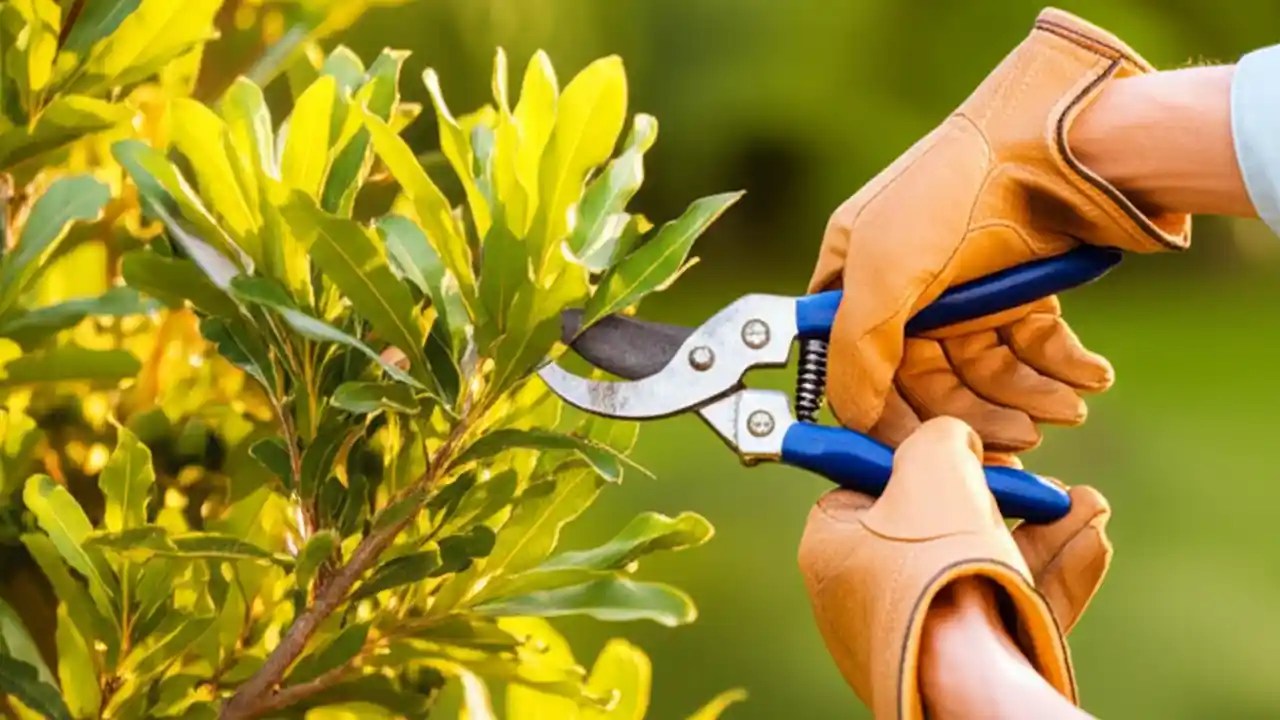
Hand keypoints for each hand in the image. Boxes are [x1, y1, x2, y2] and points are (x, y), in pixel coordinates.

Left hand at [797, 416, 1110, 717]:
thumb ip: (938, 438)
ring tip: (1089, 505)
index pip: (873, 486)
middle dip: (1005, 499)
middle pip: (941, 526)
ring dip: (1044, 532)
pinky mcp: (961, 662)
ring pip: (987, 566)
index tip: (969, 452)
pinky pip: (1009, 607)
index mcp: (833, 548)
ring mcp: (915, 630)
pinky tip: (1092, 541)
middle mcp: (866, 594)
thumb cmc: (935, 571)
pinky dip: (1051, 575)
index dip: (924, 462)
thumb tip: (950, 438)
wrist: (970, 677)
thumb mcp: (932, 468)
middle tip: (1041, 484)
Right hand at [810, 8, 1190, 455]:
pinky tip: (1090, 377)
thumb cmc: (951, 193)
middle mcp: (906, 288)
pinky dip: (1062, 367)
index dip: (884, 413)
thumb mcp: (881, 274)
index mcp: (854, 277)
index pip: (857, 367)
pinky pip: (1034, 347)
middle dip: (971, 416)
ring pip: (984, 372)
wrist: (1057, 144)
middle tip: (1011, 443)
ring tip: (1065, 409)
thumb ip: (855, 355)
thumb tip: (852, 421)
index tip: (916, 452)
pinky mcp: (1021, 287)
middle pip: (926, 382)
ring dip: (1025, 399)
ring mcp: (964, 289)